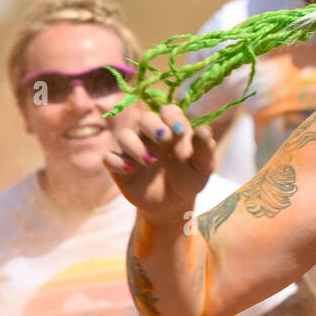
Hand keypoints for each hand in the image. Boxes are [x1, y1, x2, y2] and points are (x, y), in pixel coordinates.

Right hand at [103, 103, 215, 223]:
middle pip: (145, 118)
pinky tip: (129, 170)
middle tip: (164, 139)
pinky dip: (117, 162)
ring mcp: (133, 150)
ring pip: (124, 135)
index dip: (172, 116)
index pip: (169, 111)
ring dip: (135, 146)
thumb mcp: (203, 166)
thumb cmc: (190, 178)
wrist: (173, 204)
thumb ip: (205, 147)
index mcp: (173, 129)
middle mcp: (151, 135)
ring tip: (151, 162)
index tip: (179, 130)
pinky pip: (109, 158)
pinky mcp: (120, 167)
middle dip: (153, 125)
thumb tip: (202, 129)